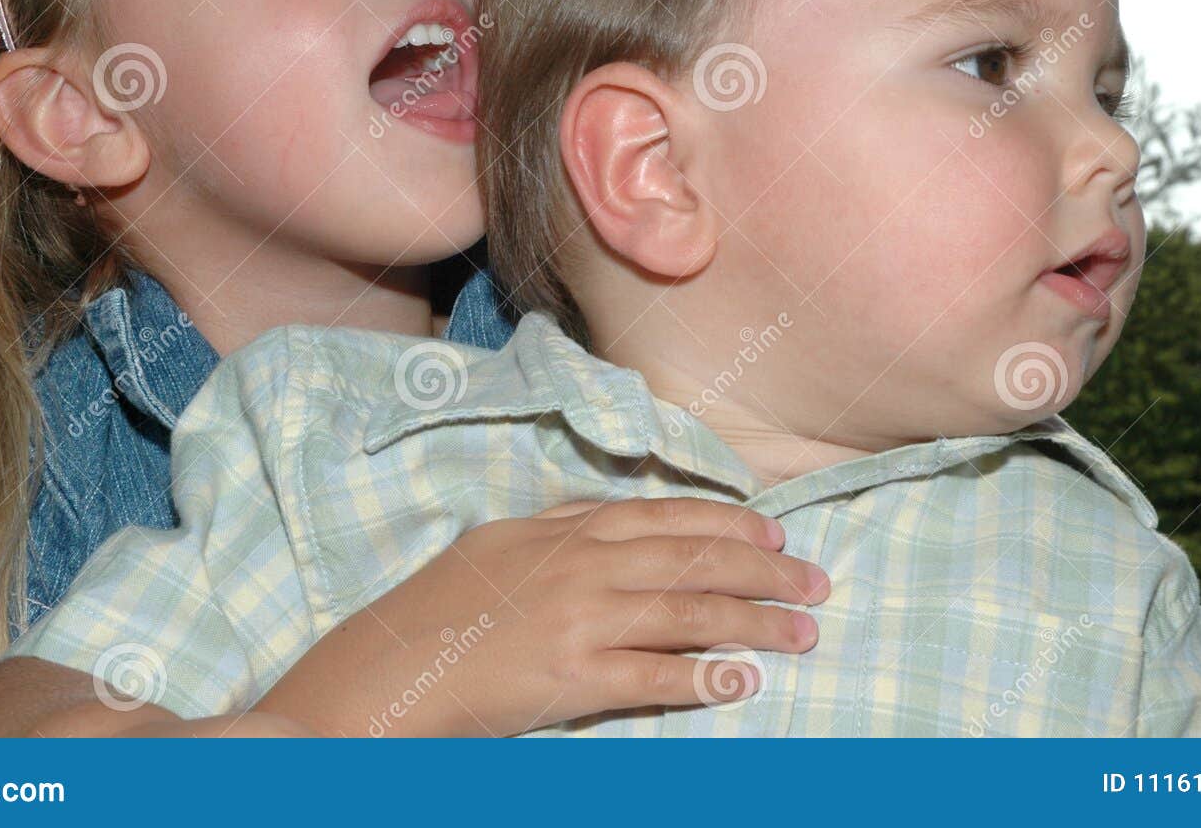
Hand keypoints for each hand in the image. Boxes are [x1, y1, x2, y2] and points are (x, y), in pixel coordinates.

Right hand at [252, 497, 828, 735]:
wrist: (385, 671)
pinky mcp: (571, 676)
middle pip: (691, 561)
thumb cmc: (435, 610)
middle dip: (762, 571)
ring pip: (687, 613)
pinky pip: (652, 676)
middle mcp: (577, 564)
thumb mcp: (497, 546)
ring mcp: (577, 618)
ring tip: (802, 635)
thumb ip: (560, 528)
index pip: (664, 517)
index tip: (773, 533)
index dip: (727, 524)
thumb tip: (612, 521)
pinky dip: (702, 678)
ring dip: (753, 624)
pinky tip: (742, 683)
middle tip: (816, 582)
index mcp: (560, 529)